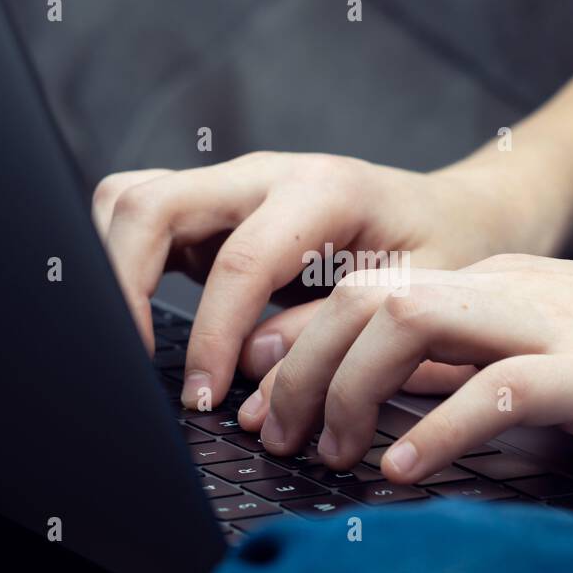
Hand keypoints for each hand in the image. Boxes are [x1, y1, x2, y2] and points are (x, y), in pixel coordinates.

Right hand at [91, 152, 552, 407]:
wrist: (458, 213)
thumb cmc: (446, 253)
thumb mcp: (417, 297)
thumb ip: (336, 332)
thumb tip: (251, 373)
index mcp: (322, 190)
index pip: (236, 263)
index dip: (208, 338)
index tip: (201, 399)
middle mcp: (265, 174)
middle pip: (149, 203)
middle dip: (123, 287)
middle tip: (135, 365)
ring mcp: (234, 185)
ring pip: (130, 200)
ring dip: (115, 268)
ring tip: (134, 344)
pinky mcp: (217, 208)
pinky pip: (145, 218)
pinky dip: (128, 262)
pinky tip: (151, 317)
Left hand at [237, 256, 572, 481]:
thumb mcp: (552, 351)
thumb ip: (475, 365)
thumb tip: (393, 401)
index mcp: (495, 284)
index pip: (366, 292)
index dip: (297, 345)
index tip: (257, 397)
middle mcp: (510, 289)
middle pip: (364, 300)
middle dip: (298, 367)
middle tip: (271, 433)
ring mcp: (553, 321)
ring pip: (407, 321)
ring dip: (346, 388)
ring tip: (327, 450)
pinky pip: (495, 387)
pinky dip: (435, 428)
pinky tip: (401, 467)